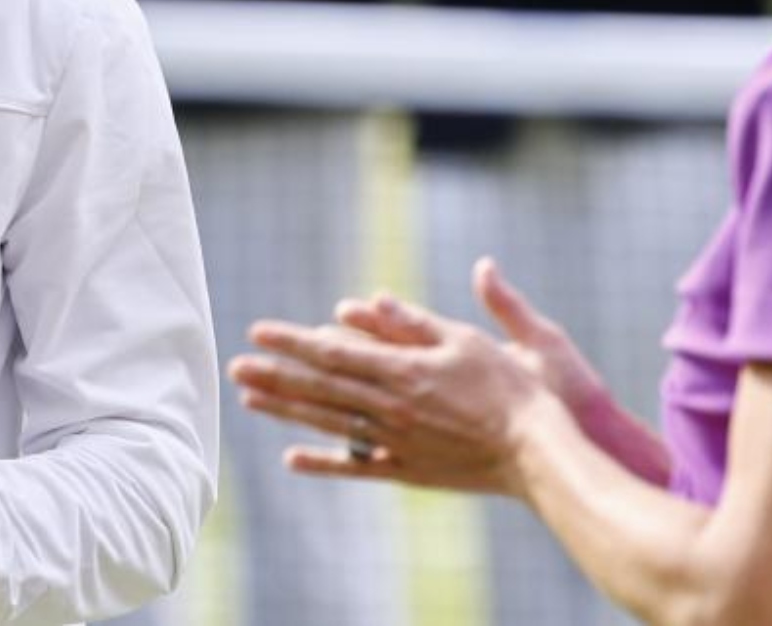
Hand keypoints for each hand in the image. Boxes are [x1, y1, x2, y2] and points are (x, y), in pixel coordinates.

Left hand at [229, 269, 559, 497]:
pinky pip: (355, 467)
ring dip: (285, 411)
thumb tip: (364, 300)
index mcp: (403, 371)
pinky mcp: (406, 471)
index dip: (292, 342)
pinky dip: (322, 463)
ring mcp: (395, 444)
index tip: (258, 331)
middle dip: (275, 375)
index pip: (334, 353)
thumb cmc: (508, 387)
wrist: (535, 451)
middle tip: (235, 367)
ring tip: (249, 399)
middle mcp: (391, 409)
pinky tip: (291, 459)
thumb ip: (413, 322)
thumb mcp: (465, 340)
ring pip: (328, 425)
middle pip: (321, 389)